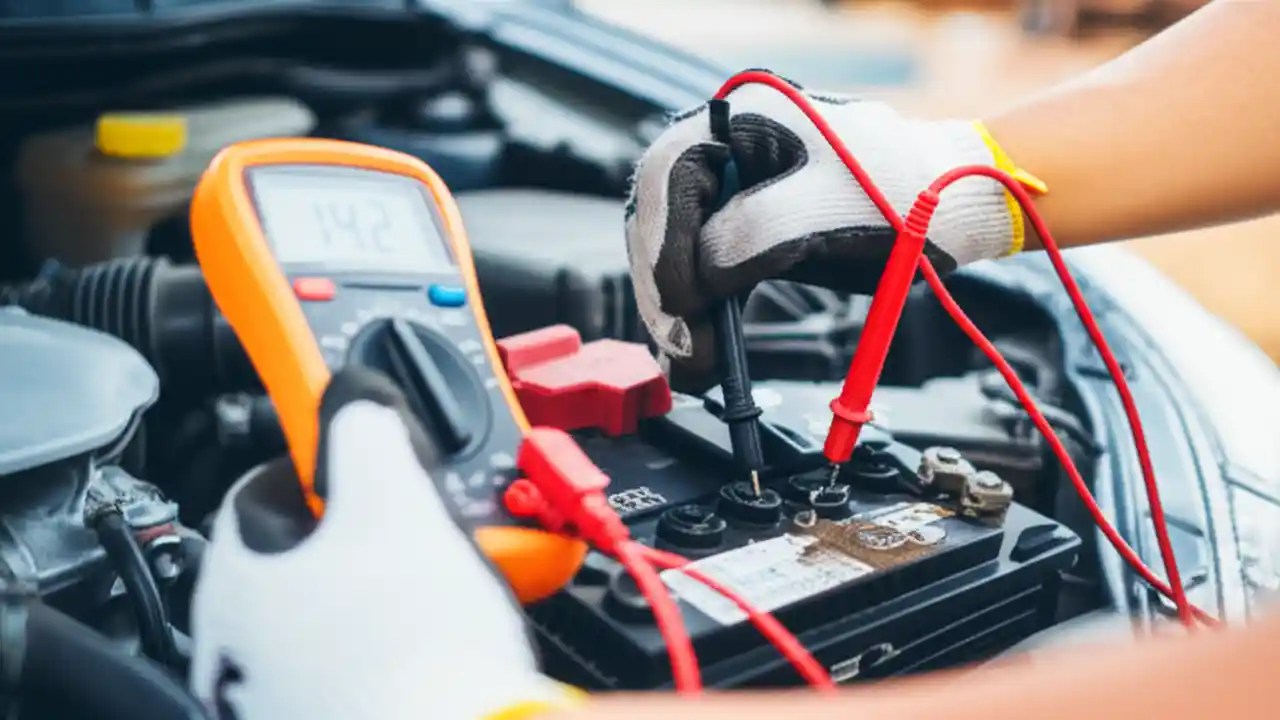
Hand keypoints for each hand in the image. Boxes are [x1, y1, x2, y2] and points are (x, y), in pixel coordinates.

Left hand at [189, 367, 578, 718]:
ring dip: (368, 588)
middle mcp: (233, 647)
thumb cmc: (416, 642)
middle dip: (355, 532)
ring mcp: (270, 693)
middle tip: (409, 532)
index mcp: (233, 580)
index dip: (325, 464)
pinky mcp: (319, 718)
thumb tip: (358, 399)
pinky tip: (422, 641)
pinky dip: (376, 643)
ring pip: (321, 609)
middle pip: (294, 552)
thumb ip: (368, 428)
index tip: (365, 465)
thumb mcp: (399, 499)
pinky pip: (341, 661)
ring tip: (426, 588)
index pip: (261, 485)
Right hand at [625, 72, 1031, 389]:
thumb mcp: (827, 209)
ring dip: (675, 309)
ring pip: (674, 248)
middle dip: (664, 286)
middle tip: (682, 348)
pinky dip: (699, 311)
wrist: (952, 204)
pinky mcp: (743, 225)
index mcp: (743, 116)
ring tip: (689, 362)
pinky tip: (699, 349)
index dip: (664, 242)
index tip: (679, 303)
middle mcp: (726, 146)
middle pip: (660, 216)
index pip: (670, 175)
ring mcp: (731, 187)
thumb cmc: (907, 191)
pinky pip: (703, 268)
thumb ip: (752, 233)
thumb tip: (695, 280)